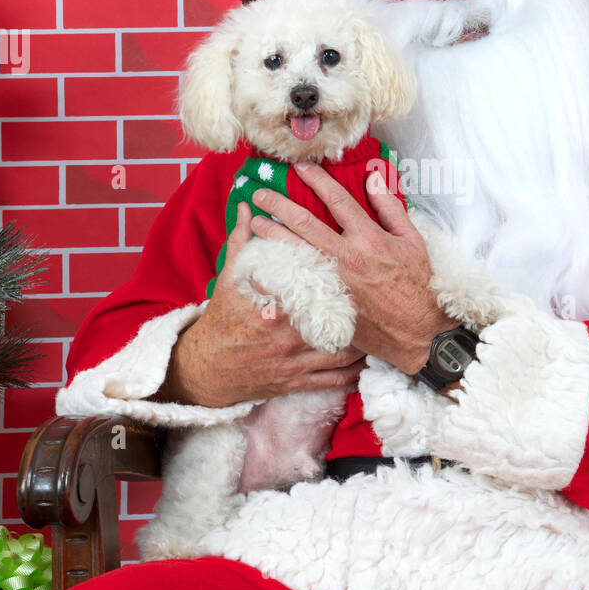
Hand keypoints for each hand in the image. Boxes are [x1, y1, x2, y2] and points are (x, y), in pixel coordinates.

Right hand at [151, 200, 366, 407]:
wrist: (207, 367)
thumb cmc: (221, 320)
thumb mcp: (228, 279)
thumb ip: (241, 241)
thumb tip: (245, 206)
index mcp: (274, 310)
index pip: (315, 293)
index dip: (339, 284)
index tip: (358, 272)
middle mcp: (288, 339)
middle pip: (336, 323)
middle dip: (361, 315)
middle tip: (381, 300)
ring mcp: (294, 363)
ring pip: (341, 354)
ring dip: (364, 344)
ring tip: (381, 328)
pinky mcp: (297, 383)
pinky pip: (334, 380)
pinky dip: (353, 372)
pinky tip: (367, 361)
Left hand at [249, 162, 453, 374]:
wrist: (417, 330)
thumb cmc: (417, 284)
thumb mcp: (413, 240)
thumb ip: (391, 208)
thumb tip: (373, 178)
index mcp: (369, 238)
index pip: (337, 199)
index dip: (316, 179)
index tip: (299, 167)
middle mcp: (348, 257)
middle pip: (305, 224)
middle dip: (279, 205)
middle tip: (260, 193)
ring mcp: (335, 282)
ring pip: (295, 252)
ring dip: (271, 236)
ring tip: (254, 222)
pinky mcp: (329, 304)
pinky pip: (295, 287)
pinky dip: (276, 275)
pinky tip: (260, 265)